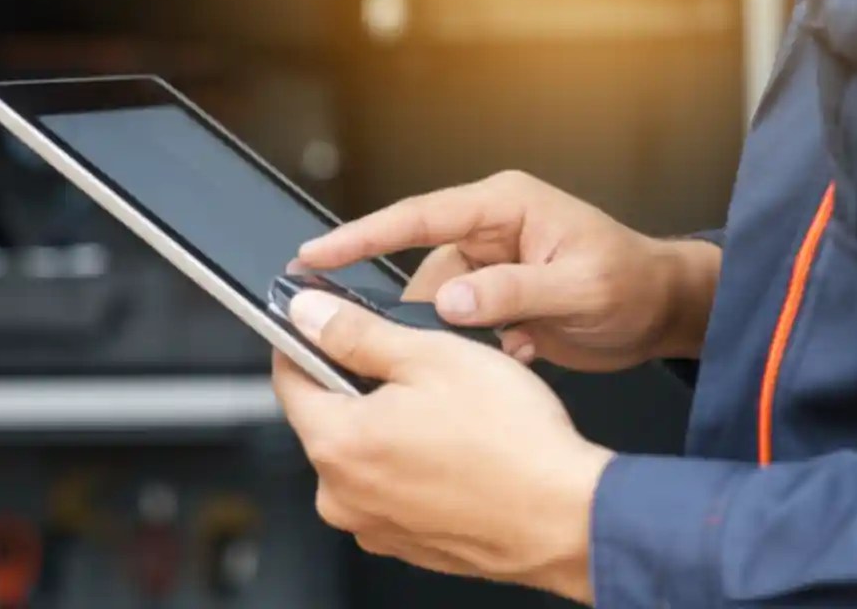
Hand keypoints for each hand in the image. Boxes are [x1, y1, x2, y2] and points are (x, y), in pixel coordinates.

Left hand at [273, 291, 612, 604]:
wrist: (569, 519)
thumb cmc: (513, 443)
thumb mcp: (431, 356)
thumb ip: (355, 333)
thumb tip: (308, 314)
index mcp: (336, 444)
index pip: (287, 378)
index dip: (304, 340)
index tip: (323, 323)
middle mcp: (341, 495)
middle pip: (327, 416)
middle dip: (360, 383)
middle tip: (415, 365)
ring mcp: (373, 525)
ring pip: (363, 452)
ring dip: (390, 423)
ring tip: (446, 410)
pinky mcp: (407, 543)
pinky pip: (392, 487)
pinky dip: (412, 462)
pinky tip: (455, 449)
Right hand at [301, 171, 720, 370]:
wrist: (663, 311)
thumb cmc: (634, 283)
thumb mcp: (580, 287)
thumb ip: (512, 293)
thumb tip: (448, 301)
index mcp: (503, 206)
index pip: (417, 217)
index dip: (360, 236)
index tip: (313, 255)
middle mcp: (488, 231)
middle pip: (420, 270)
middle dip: (417, 313)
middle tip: (417, 345)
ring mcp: (488, 267)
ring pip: (435, 307)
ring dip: (455, 339)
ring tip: (504, 347)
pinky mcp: (492, 299)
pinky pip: (457, 327)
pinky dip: (476, 350)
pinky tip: (518, 350)